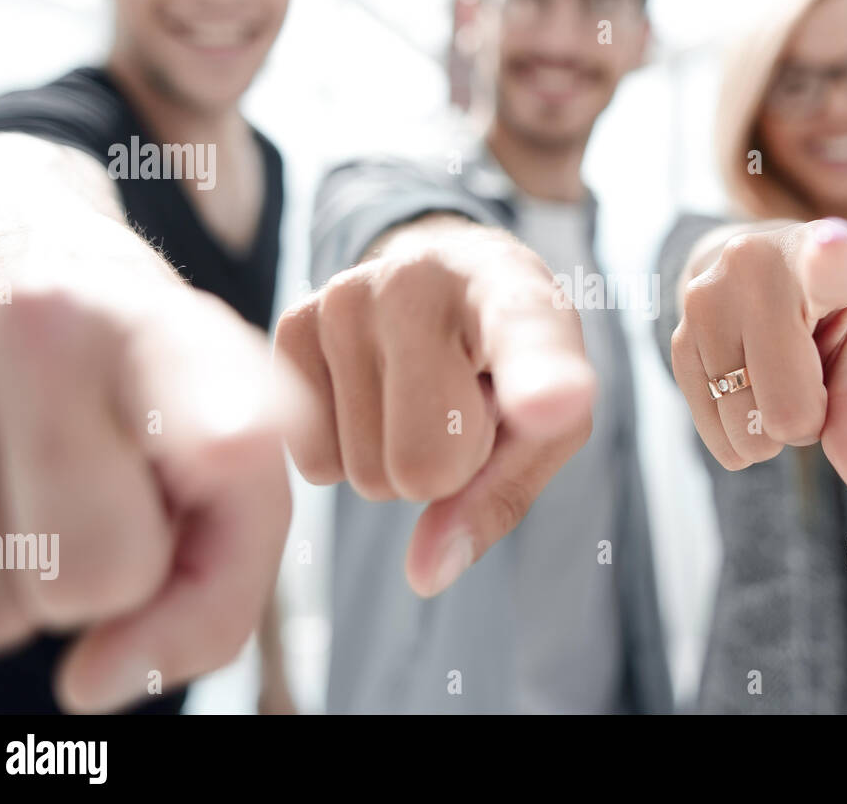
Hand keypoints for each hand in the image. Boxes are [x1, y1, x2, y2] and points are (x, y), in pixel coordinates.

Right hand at [0, 273, 301, 711]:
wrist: (13, 256)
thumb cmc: (148, 382)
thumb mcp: (230, 441)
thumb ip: (220, 578)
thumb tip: (94, 687)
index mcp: (165, 330)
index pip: (219, 430)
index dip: (219, 463)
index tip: (221, 462)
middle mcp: (43, 334)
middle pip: (98, 574)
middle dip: (117, 573)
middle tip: (104, 492)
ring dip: (26, 579)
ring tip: (36, 477)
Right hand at [275, 216, 594, 597]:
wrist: (446, 273)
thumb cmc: (510, 363)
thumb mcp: (544, 427)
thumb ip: (501, 495)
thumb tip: (424, 572)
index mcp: (517, 296)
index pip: (527, 341)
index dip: (539, 379)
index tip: (554, 406)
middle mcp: (422, 281)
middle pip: (423, 469)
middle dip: (445, 467)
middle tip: (459, 406)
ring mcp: (347, 296)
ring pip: (363, 475)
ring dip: (393, 456)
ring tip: (417, 389)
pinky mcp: (292, 321)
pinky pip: (314, 462)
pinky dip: (346, 448)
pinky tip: (372, 389)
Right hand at [671, 217, 846, 510]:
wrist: (754, 269)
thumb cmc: (826, 314)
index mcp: (822, 255)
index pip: (828, 261)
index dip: (832, 258)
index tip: (834, 249)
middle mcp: (751, 266)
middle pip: (788, 412)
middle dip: (805, 420)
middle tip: (807, 374)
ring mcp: (703, 301)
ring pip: (746, 431)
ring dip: (768, 428)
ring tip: (773, 373)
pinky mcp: (675, 339)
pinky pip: (716, 436)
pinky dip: (739, 436)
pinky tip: (746, 387)